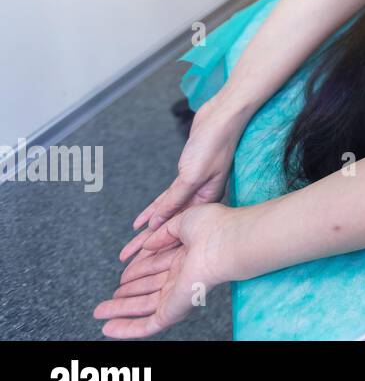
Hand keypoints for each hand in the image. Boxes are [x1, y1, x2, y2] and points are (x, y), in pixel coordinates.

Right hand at [95, 202, 234, 338]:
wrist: (226, 242)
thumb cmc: (215, 226)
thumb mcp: (185, 221)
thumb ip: (164, 232)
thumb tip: (148, 244)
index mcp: (187, 255)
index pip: (157, 266)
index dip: (138, 270)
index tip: (122, 271)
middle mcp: (184, 275)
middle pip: (150, 289)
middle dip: (128, 294)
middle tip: (108, 298)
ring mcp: (180, 293)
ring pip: (145, 308)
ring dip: (122, 310)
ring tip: (100, 311)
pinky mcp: (175, 309)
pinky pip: (149, 324)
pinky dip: (128, 328)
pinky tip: (109, 328)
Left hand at [125, 95, 243, 257]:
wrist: (222, 117)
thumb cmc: (214, 144)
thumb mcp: (192, 175)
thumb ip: (175, 201)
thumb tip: (157, 224)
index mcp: (206, 200)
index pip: (178, 231)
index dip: (156, 247)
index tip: (139, 262)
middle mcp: (200, 197)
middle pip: (170, 226)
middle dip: (148, 244)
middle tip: (126, 261)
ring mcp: (194, 187)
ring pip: (166, 214)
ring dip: (148, 229)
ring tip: (130, 246)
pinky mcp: (188, 176)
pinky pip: (167, 199)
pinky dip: (154, 210)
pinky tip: (141, 221)